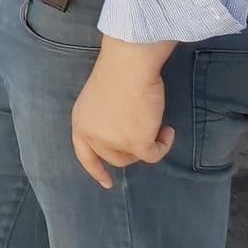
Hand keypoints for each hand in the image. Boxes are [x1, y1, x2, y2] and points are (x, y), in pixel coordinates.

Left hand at [70, 39, 175, 188]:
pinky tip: (167, 130)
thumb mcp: (98, 101)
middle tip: (146, 132)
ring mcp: (114, 142)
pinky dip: (163, 145)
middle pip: (115, 157)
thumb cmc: (116, 74)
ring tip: (156, 123)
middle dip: (131, 149)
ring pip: (135, 157)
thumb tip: (122, 133)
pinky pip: (154, 155)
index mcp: (81, 123)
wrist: (127, 65)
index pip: (85, 154)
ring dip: (147, 145)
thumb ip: (104, 120)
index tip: (106, 182)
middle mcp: (93, 136)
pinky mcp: (136, 143)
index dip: (96, 169)